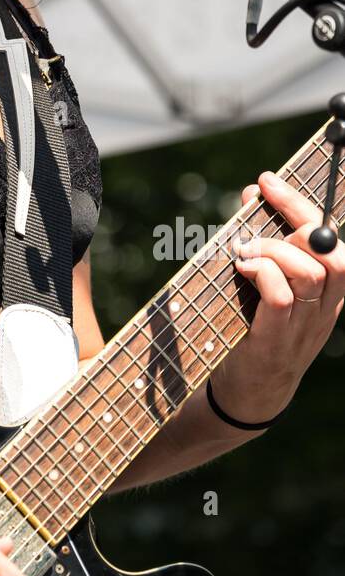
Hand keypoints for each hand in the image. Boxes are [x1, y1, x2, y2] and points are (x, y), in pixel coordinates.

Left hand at [212, 171, 344, 423]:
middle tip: (258, 216)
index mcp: (328, 291)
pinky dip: (261, 273)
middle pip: (330, 251)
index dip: (302, 204)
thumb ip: (261, 238)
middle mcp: (324, 308)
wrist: (247, 395)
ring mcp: (304, 327)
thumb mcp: (262, 280)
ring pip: (310, 272)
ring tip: (244, 252)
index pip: (333, 241)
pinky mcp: (277, 342)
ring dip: (271, 249)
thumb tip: (251, 193)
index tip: (268, 181)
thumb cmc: (253, 328)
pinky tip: (241, 268)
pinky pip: (281, 298)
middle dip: (293, 218)